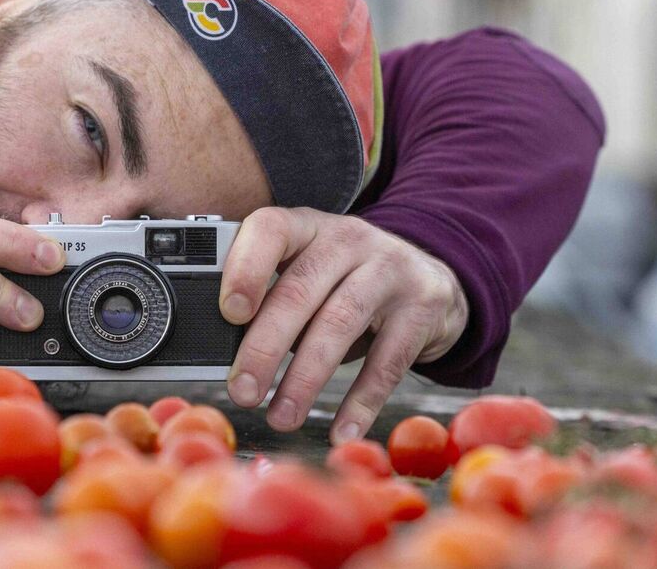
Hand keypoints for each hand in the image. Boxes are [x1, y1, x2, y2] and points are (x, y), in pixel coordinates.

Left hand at [220, 207, 467, 444]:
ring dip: (305, 379)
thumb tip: (228, 360)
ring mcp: (389, 269)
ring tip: (281, 416)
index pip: (271, 229)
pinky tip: (341, 430)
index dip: (246, 269)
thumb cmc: (346, 281)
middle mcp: (348, 239)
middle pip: (300, 291)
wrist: (429, 277)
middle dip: (265, 347)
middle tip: (242, 391)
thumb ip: (271, 299)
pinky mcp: (422, 307)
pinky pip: (388, 360)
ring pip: (340, 324)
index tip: (228, 312)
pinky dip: (361, 401)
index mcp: (307, 226)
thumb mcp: (308, 272)